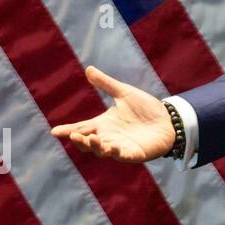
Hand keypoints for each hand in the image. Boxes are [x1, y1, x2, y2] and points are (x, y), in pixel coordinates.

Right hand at [49, 66, 175, 162]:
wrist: (169, 119)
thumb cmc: (146, 108)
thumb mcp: (124, 93)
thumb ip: (106, 84)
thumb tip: (88, 68)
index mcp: (104, 124)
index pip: (82, 128)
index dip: (68, 131)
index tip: (55, 131)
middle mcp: (109, 137)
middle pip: (89, 143)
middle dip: (80, 140)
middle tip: (74, 135)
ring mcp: (121, 147)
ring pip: (103, 151)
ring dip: (96, 146)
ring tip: (93, 139)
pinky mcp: (135, 153)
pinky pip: (124, 156)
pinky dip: (117, 153)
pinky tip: (113, 148)